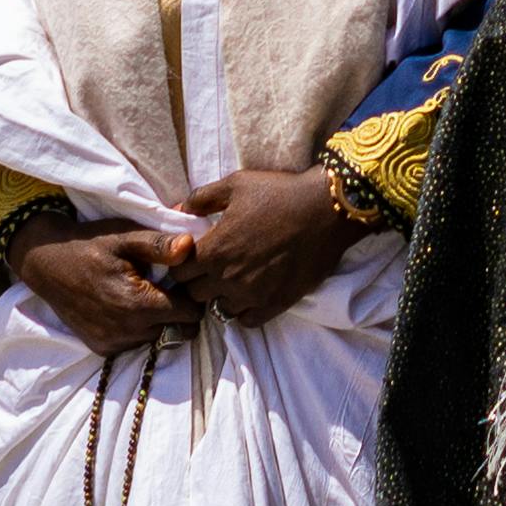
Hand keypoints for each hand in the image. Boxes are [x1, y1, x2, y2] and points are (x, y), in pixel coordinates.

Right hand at [11, 217, 188, 353]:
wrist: (47, 263)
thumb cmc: (91, 244)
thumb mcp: (125, 235)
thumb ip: (159, 244)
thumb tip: (190, 246)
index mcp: (137, 303)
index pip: (189, 314)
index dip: (194, 296)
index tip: (186, 280)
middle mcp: (126, 330)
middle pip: (176, 330)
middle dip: (180, 311)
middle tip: (168, 287)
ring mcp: (112, 343)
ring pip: (157, 339)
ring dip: (159, 322)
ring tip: (146, 294)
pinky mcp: (101, 348)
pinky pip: (135, 344)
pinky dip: (139, 330)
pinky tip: (127, 307)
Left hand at [171, 162, 360, 330]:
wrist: (327, 209)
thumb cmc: (280, 193)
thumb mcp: (237, 184)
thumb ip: (202, 198)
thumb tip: (179, 211)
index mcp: (214, 250)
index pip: (179, 272)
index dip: (183, 264)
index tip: (194, 256)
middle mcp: (228, 278)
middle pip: (195, 294)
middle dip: (199, 281)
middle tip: (212, 268)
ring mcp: (252, 295)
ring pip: (219, 309)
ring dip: (221, 296)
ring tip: (233, 281)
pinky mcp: (274, 304)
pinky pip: (246, 321)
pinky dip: (244, 310)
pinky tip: (252, 293)